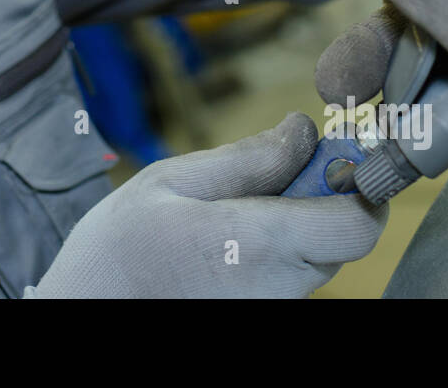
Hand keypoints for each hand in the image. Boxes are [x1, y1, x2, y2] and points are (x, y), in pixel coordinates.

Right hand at [28, 113, 386, 297]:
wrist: (88, 310)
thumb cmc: (120, 249)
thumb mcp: (173, 181)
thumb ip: (248, 158)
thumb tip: (304, 129)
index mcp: (260, 244)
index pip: (359, 224)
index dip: (359, 186)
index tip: (332, 157)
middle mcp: (279, 287)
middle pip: (339, 239)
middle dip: (317, 199)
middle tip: (266, 177)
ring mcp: (272, 310)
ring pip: (314, 259)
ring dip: (292, 227)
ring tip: (231, 214)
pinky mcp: (262, 318)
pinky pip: (288, 279)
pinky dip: (272, 254)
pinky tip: (225, 245)